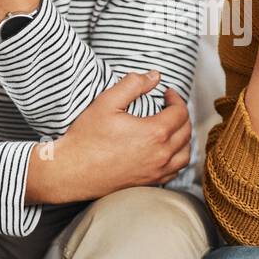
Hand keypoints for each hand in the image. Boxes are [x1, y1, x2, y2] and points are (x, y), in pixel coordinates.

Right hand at [25, 71, 192, 203]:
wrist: (72, 171)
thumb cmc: (87, 137)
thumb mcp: (107, 102)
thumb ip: (133, 84)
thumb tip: (155, 76)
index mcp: (154, 133)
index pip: (180, 112)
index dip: (176, 99)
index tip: (167, 93)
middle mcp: (161, 155)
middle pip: (186, 132)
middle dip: (182, 115)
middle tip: (170, 106)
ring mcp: (156, 172)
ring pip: (185, 154)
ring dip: (184, 138)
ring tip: (172, 127)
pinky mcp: (149, 183)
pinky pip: (175, 171)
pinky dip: (177, 158)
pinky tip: (166, 150)